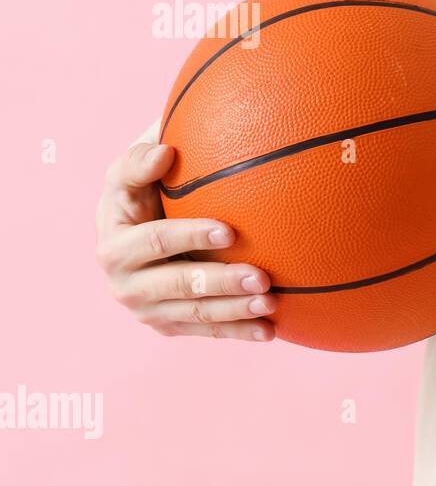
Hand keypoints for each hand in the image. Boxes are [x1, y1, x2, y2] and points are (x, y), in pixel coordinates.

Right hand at [96, 137, 276, 340]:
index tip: (230, 231)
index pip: (156, 241)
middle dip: (221, 282)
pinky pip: (206, 331)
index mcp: (114, 246)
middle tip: (262, 277)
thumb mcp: (127, 174)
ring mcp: (147, 310)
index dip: (190, 236)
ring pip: (197, 313)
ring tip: (272, 303)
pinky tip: (269, 330)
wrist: (132, 233)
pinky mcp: (168, 325)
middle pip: (179, 284)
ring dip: (236, 311)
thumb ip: (139, 162)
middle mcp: (125, 284)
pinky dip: (238, 332)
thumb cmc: (137, 194)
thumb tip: (164, 153)